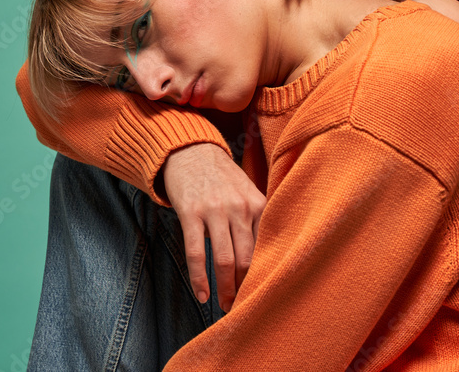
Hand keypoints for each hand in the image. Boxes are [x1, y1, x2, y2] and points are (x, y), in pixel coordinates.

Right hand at [161, 143, 266, 311]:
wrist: (190, 151)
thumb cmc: (221, 177)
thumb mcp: (247, 192)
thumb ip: (258, 219)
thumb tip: (269, 257)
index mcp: (258, 204)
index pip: (266, 248)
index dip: (265, 275)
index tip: (263, 293)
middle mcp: (239, 208)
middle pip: (247, 259)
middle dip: (245, 288)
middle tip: (243, 306)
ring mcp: (214, 210)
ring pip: (224, 260)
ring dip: (225, 289)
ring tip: (224, 305)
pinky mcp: (191, 213)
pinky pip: (196, 253)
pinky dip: (199, 278)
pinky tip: (202, 295)